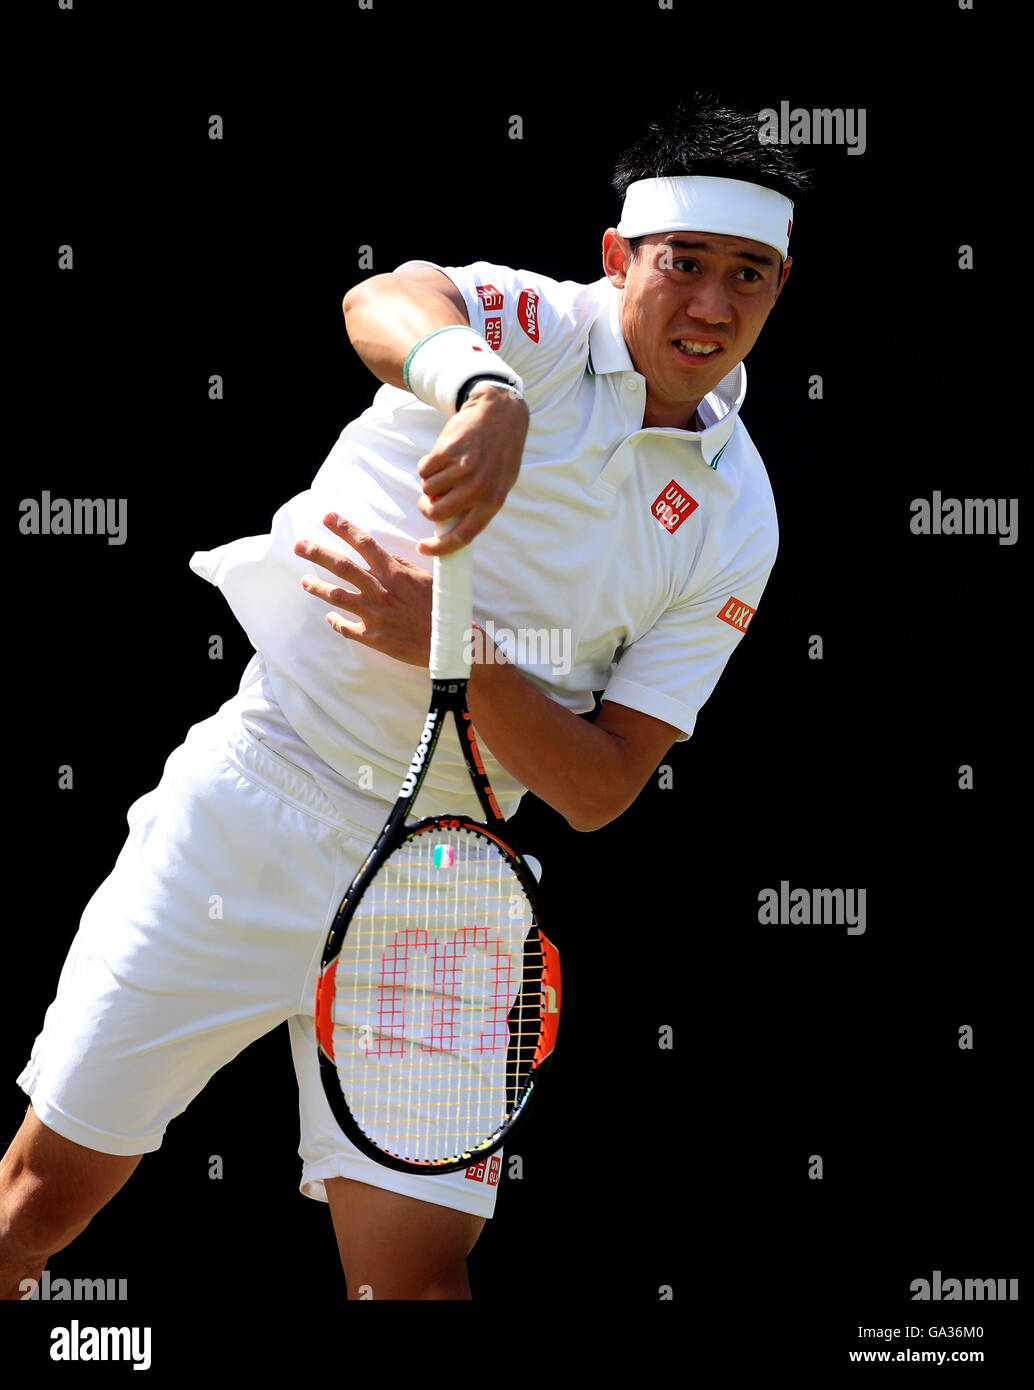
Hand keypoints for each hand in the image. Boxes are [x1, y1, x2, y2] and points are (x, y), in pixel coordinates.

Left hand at [295, 516, 432, 665]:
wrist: (449, 643)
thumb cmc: (440, 608)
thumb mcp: (425, 578)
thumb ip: (402, 565)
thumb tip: (383, 555)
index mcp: (395, 573)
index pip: (365, 544)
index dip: (344, 528)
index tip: (327, 517)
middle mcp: (381, 591)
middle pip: (343, 567)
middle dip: (318, 553)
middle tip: (299, 545)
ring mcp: (375, 615)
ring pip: (338, 596)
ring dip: (319, 587)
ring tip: (305, 581)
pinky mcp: (374, 637)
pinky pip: (346, 627)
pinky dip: (336, 621)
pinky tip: (329, 616)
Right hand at [416, 381, 528, 556]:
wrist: (499, 413)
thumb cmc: (499, 453)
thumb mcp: (498, 484)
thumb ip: (477, 505)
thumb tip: (449, 526)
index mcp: (493, 501)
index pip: (463, 536)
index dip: (439, 547)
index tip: (423, 548)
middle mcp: (478, 488)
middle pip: (436, 513)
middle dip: (427, 508)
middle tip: (429, 500)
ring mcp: (462, 469)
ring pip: (427, 490)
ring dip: (430, 483)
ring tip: (446, 470)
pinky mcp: (447, 452)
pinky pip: (424, 470)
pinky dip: (428, 466)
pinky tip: (444, 455)